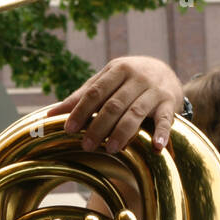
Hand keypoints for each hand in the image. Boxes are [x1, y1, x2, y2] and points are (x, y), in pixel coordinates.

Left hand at [49, 56, 183, 153]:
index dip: (81, 111)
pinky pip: (165, 119)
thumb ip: (81, 96)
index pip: (95, 92)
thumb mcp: (106, 82)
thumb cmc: (127, 81)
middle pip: (114, 104)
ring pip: (136, 112)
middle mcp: (137, 77)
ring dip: (123, 132)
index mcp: (117, 69)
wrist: (166, 73)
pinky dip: (161, 133)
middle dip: (99, 126)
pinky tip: (156, 147)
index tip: (68, 129)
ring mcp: (154, 90)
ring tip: (111, 149)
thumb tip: (49, 115)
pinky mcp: (170, 102)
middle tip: (87, 146)